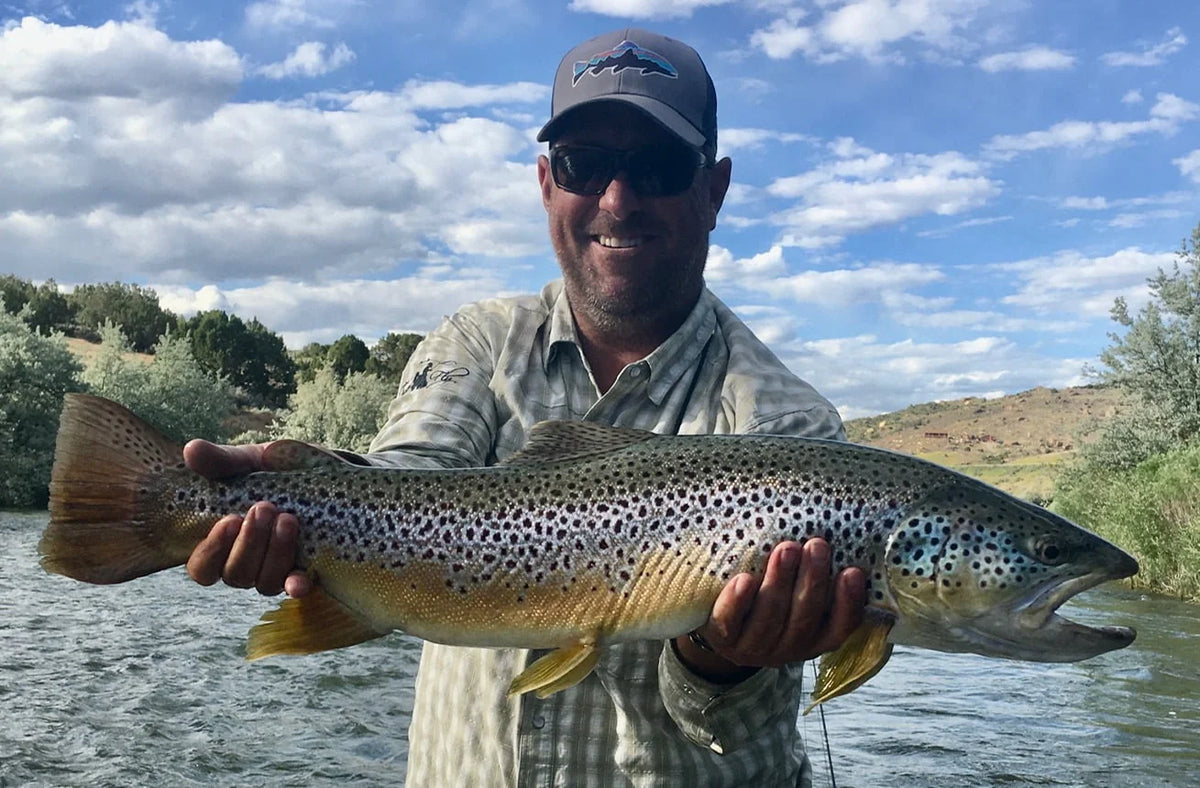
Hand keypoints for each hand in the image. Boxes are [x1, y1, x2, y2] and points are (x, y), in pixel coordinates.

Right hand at [183, 439, 311, 597]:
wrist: (313, 473)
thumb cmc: (269, 471)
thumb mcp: (247, 461)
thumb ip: (220, 460)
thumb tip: (191, 450)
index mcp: (220, 543)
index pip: (202, 567)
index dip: (212, 550)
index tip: (230, 519)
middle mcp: (242, 564)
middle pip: (236, 574)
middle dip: (250, 543)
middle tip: (265, 507)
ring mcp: (272, 570)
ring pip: (264, 582)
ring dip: (275, 554)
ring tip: (288, 519)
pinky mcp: (302, 570)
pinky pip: (295, 587)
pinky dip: (296, 585)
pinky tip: (299, 581)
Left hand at [673, 539, 865, 681]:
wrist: (719, 627)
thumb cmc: (766, 599)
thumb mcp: (795, 594)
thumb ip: (812, 575)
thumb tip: (839, 532)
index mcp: (813, 639)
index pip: (839, 628)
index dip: (849, 603)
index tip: (853, 572)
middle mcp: (787, 649)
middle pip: (803, 620)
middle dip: (812, 581)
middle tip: (817, 545)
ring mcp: (753, 648)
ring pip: (769, 619)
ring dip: (779, 583)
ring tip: (786, 550)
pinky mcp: (722, 640)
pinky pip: (730, 623)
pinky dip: (738, 602)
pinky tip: (745, 580)